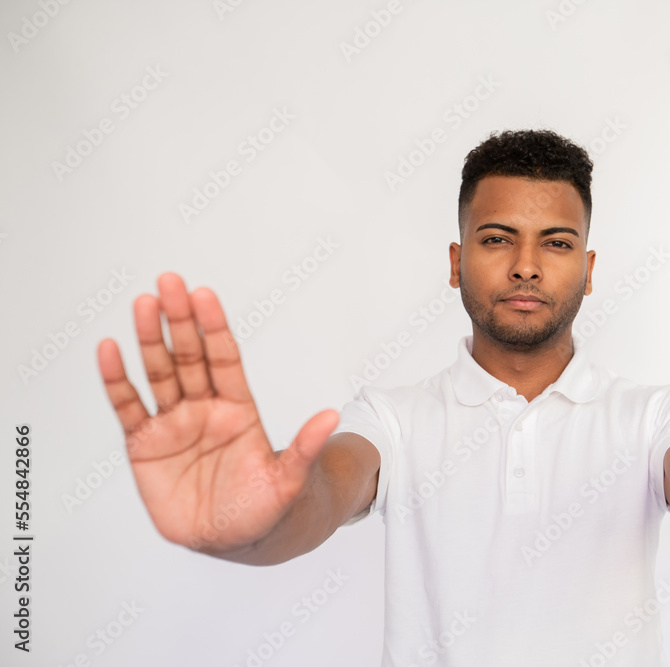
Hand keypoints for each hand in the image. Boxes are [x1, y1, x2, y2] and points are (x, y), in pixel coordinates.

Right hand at [97, 273, 338, 552]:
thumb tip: (333, 417)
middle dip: (180, 320)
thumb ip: (304, 448)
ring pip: (159, 374)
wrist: (236, 541)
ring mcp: (174, 424)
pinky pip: (129, 407)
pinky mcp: (145, 446)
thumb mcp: (289, 480)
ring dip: (149, 340)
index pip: (224, 359)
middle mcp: (205, 408)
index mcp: (239, 409)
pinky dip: (118, 380)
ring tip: (143, 304)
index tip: (204, 295)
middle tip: (169, 283)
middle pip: (189, 357)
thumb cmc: (265, 507)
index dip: (214, 328)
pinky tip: (109, 349)